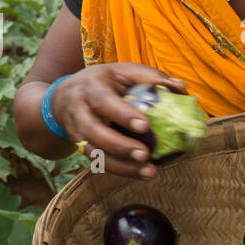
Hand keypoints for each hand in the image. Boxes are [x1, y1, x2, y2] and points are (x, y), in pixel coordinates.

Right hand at [51, 62, 186, 179]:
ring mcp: (76, 131)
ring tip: (148, 171)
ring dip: (120, 165)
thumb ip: (149, 77)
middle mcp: (79, 110)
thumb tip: (180, 87)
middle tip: (146, 155)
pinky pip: (97, 162)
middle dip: (119, 145)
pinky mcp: (81, 147)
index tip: (145, 126)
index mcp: (91, 87)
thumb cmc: (102, 82)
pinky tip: (139, 173)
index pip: (104, 101)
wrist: (63, 97)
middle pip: (93, 131)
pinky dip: (118, 169)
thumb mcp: (121, 71)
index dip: (122, 114)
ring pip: (93, 152)